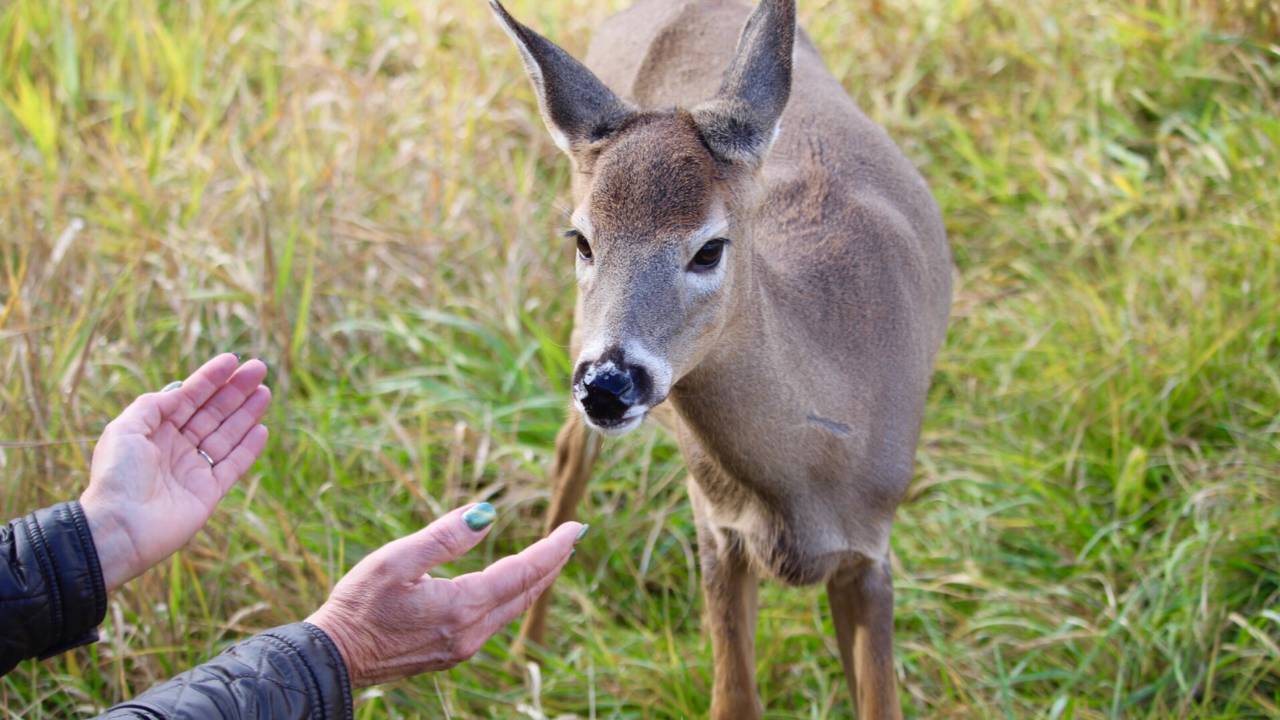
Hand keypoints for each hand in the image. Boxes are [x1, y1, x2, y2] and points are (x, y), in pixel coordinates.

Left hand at [80, 353, 270, 591]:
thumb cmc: (117, 476)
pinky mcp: (209, 493)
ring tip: (265, 392)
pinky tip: (262, 429)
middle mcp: (176, 447)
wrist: (119, 527)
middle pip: (213, 413)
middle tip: (259, 369)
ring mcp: (194, 470)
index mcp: (154, 431)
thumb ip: (153, 405)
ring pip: (227, 435)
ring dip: (246, 413)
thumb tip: (178, 392)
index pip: (188, 398)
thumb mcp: (124, 429)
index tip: (233, 360)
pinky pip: (233, 466)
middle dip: (235, 391)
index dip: (210, 379)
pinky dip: (249, 448)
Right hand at [306, 504, 585, 686]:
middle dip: (553, 562)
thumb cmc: (360, 604)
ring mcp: (463, 646)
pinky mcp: (452, 652)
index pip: (523, 571)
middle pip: (526, 592)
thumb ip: (446, 536)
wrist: (335, 657)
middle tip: (574, 536)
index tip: (577, 527)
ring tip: (553, 557)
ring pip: (514, 608)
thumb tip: (488, 513)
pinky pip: (496, 620)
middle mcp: (471, 631)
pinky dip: (514, 597)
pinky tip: (514, 586)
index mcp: (462, 605)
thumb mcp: (398, 559)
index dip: (553, 548)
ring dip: (536, 581)